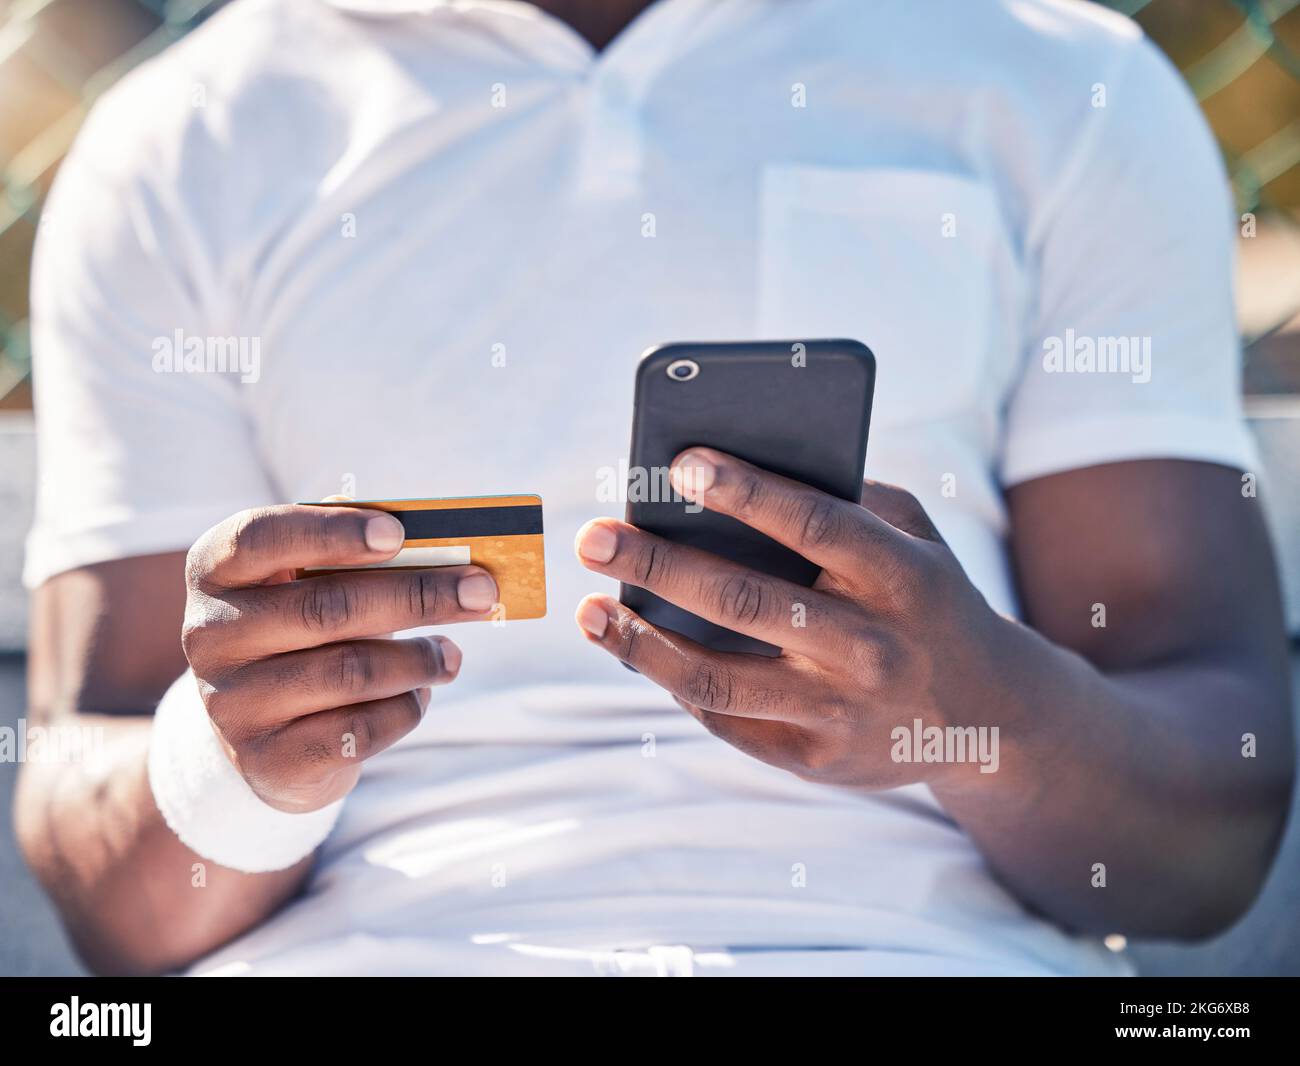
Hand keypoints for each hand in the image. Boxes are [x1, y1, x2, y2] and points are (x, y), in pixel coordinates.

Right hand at [181, 504, 498, 811]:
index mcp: (216, 572)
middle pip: (326, 609)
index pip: (261, 538)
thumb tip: (447, 549)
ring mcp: (232, 703)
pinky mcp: (268, 761)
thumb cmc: (304, 635)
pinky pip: (360, 728)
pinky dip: (407, 706)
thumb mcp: (312, 587)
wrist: (262, 738)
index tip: (398, 534)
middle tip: (482, 590)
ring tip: (452, 654)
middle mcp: (210, 635)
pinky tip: (420, 692)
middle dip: (418, 596)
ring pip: (352, 672)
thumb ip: (359, 559)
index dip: (331, 533)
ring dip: (421, 658)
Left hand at [574, 448, 1022, 787]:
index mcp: (902, 577)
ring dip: (641, 643)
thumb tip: (738, 472)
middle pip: (745, 601)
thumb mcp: (918, 539)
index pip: (815, 524)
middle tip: (592, 535)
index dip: (745, 491)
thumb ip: (850, 500)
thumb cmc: (930, 600)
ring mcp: (843, 711)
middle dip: (658, 563)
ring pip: (719, 678)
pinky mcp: (818, 759)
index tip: (679, 462)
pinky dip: (675, 683)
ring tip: (588, 610)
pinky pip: (729, 720)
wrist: (990, 717)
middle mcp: (872, 646)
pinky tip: (638, 649)